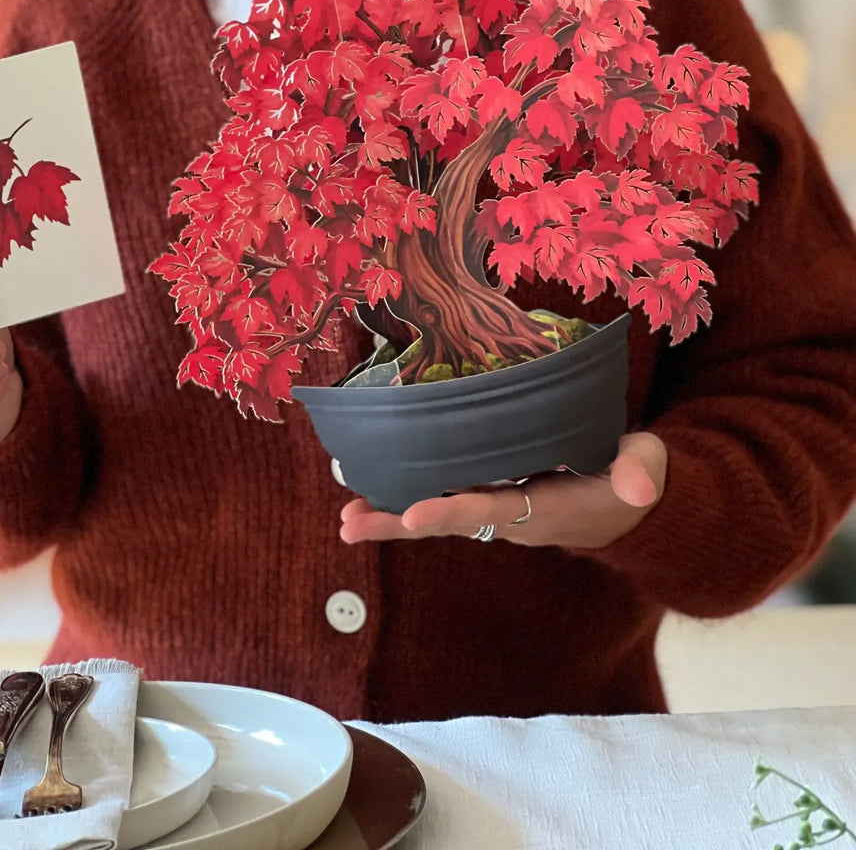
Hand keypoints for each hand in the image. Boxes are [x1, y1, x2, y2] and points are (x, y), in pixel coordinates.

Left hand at [339, 431, 666, 550]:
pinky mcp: (494, 501)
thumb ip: (639, 472)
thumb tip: (640, 486)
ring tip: (346, 518)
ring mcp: (500, 513)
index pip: (491, 509)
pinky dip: (410, 502)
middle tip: (348, 524)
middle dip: (398, 523)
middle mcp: (513, 518)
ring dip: (393, 517)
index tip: (415, 513)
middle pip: (448, 521)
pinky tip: (374, 495)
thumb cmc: (635, 475)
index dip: (452, 510)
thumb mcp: (644, 467)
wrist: (633, 506)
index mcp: (545, 508)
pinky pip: (448, 503)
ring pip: (440, 516)